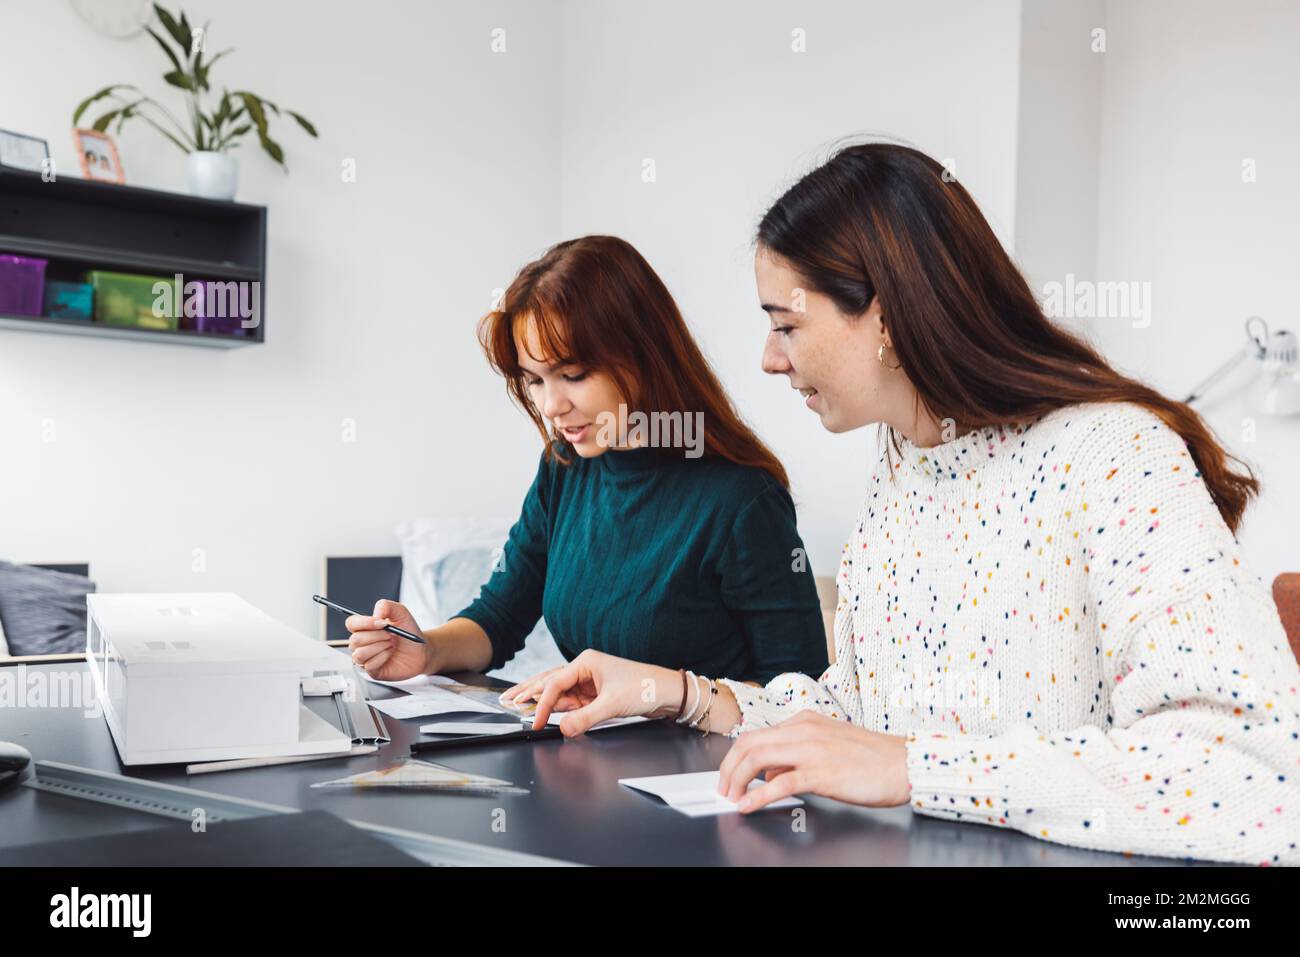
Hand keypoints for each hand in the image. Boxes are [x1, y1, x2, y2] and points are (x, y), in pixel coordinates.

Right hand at [345, 598, 432, 680]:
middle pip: (355, 640)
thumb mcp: (401, 613)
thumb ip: (387, 606)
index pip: (351, 623)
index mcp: (365, 628)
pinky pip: (369, 665)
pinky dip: (383, 658)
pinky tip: (390, 655)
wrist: (421, 650)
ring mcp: (365, 658)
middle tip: (391, 636)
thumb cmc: (408, 633)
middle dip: (377, 636)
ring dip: (379, 647)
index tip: (382, 623)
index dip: (364, 623)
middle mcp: (362, 643)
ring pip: (359, 654)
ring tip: (390, 645)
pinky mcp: (372, 671)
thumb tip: (376, 613)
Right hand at [500, 649, 680, 735]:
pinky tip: (544, 712)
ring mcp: (589, 682)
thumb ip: (585, 719)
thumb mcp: (612, 705)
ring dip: (541, 700)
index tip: (534, 722)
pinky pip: (570, 701)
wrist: (668, 692)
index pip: (555, 684)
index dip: (541, 704)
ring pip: (558, 691)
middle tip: (507, 700)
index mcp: (586, 662)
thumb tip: (562, 729)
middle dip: (528, 691)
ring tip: (517, 705)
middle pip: (549, 681)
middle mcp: (585, 669)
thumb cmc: (645, 687)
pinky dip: (557, 708)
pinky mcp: (595, 693)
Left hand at [717, 711, 911, 812]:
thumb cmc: (873, 758)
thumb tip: (768, 774)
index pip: (757, 734)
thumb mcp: (828, 745)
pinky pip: (779, 784)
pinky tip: (749, 805)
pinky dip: (757, 796)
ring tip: (731, 797)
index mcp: (805, 721)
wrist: (905, 764)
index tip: (729, 774)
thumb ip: (797, 756)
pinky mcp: (822, 773)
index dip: (735, 756)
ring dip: (736, 780)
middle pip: (749, 743)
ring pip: (757, 758)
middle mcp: (804, 730)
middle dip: (728, 767)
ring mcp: (812, 750)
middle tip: (723, 788)